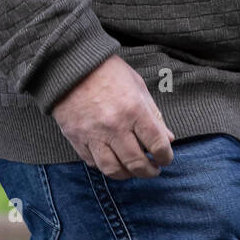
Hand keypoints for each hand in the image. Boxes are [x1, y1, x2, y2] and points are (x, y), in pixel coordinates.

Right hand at [49, 54, 174, 178]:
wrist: (71, 64)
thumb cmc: (108, 71)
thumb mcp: (137, 86)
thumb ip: (153, 114)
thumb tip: (168, 138)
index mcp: (134, 109)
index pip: (157, 144)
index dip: (165, 157)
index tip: (165, 159)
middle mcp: (114, 126)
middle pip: (136, 163)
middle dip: (149, 171)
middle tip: (153, 170)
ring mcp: (93, 134)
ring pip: (113, 169)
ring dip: (127, 175)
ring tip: (132, 170)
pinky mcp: (76, 138)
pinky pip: (93, 162)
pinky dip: (104, 165)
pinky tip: (112, 160)